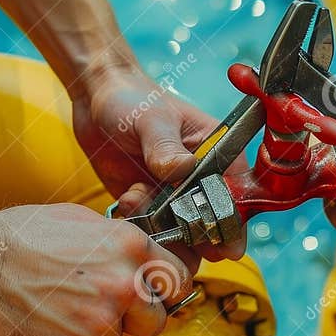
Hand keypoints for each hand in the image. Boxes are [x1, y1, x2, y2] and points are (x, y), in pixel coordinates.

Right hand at [0, 203, 192, 335]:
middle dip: (138, 318)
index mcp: (131, 248)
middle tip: (109, 308)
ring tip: (63, 308)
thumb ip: (118, 241)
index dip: (169, 288)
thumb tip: (138, 254)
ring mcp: (101, 321)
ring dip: (97, 331)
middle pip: (157, 319)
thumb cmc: (21, 235)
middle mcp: (125, 285)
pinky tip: (45, 321)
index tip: (158, 293)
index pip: (179, 278)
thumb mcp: (81, 220)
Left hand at [74, 67, 246, 261]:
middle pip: (214, 228)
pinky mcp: (151, 207)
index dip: (230, 224)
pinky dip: (140, 227)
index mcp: (221, 156)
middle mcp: (203, 182)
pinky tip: (125, 200)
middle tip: (163, 219)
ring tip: (135, 198)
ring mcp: (177, 198)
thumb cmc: (133, 98)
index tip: (208, 234)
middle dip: (189, 233)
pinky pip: (154, 233)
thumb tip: (182, 170)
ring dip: (160, 230)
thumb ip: (165, 146)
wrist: (97, 100)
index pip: (238, 200)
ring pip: (182, 237)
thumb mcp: (151, 119)